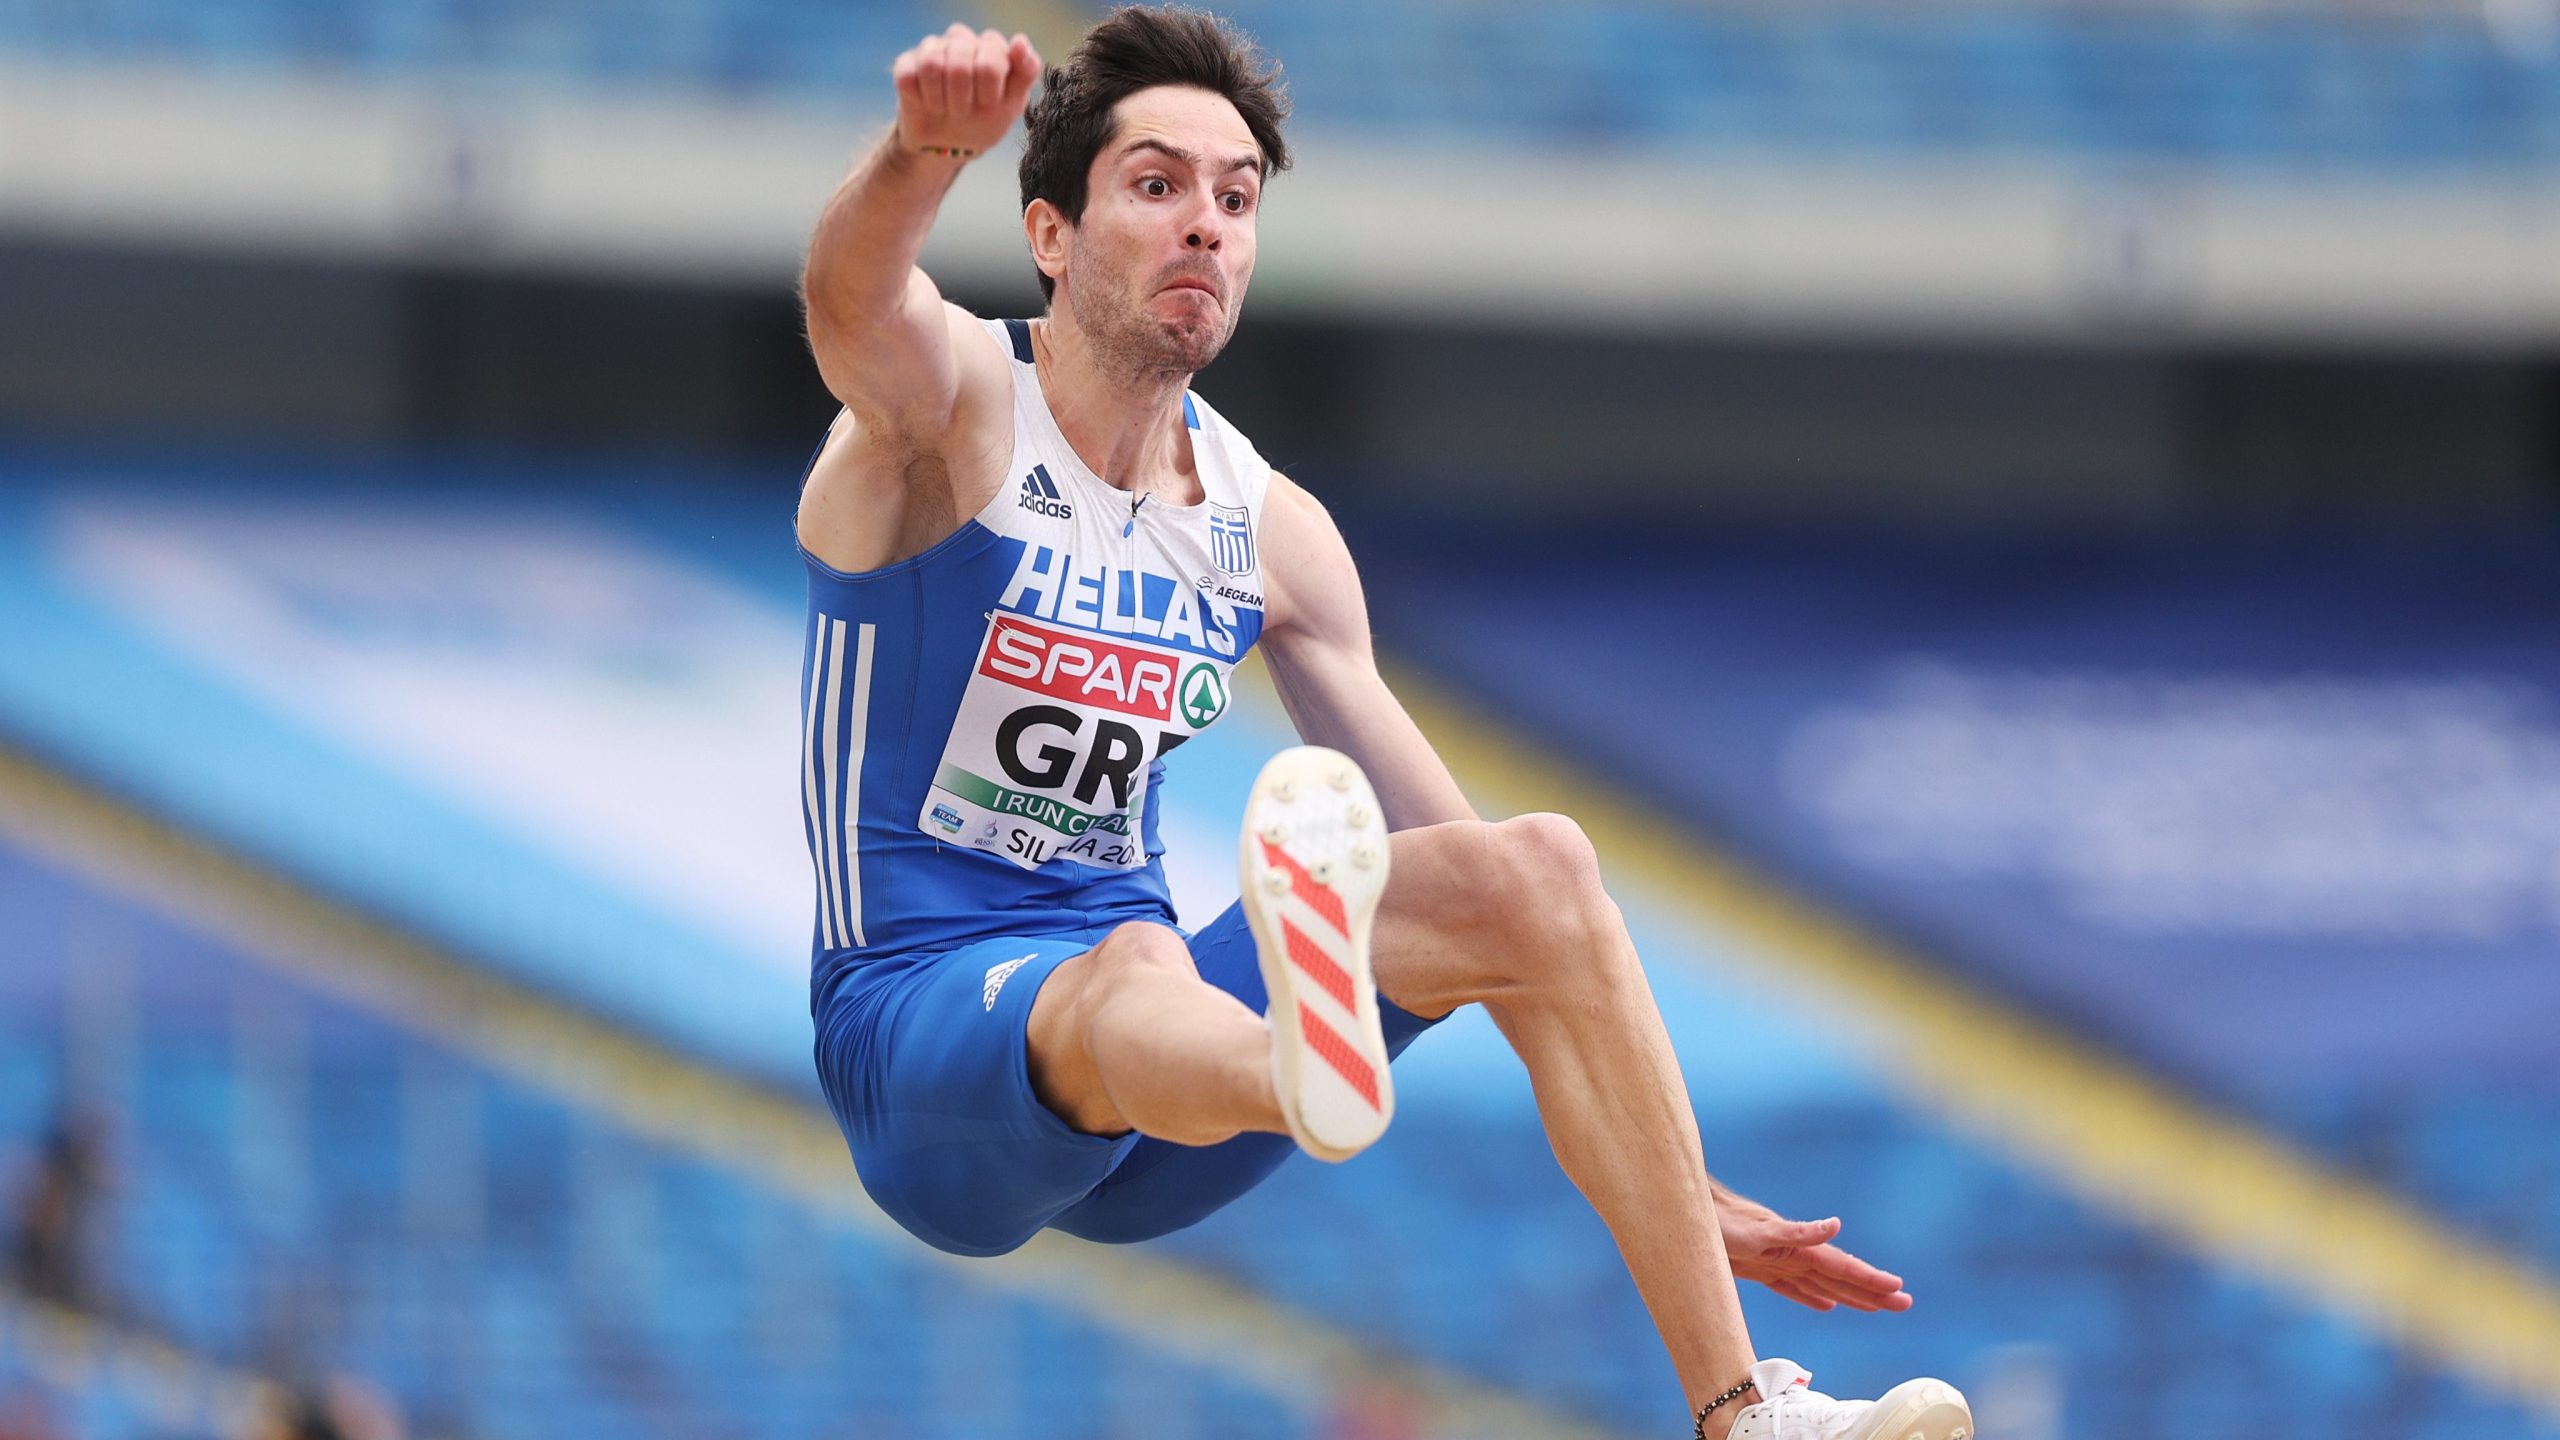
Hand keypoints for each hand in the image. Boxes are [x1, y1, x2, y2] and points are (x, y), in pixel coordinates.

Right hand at [892, 24, 1041, 159]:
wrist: (947, 146)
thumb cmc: (983, 122)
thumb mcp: (1011, 105)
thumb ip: (1024, 73)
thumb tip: (1019, 40)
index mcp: (991, 46)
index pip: (991, 52)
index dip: (989, 87)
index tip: (988, 103)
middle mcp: (961, 40)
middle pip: (960, 58)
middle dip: (963, 97)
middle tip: (964, 112)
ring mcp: (931, 49)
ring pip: (931, 63)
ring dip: (940, 99)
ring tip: (945, 110)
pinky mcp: (905, 64)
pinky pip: (907, 76)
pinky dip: (919, 100)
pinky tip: (927, 105)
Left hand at [1716, 1189, 1913, 1313]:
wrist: (1690, 1216)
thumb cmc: (1722, 1221)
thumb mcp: (1759, 1231)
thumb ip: (1798, 1231)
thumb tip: (1836, 1225)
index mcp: (1799, 1246)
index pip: (1842, 1267)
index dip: (1870, 1280)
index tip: (1898, 1290)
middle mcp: (1795, 1253)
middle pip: (1840, 1278)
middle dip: (1872, 1292)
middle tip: (1905, 1304)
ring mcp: (1779, 1261)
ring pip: (1823, 1285)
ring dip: (1850, 1296)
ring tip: (1877, 1308)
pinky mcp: (1761, 1268)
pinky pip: (1794, 1288)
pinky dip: (1813, 1298)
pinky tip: (1827, 1305)